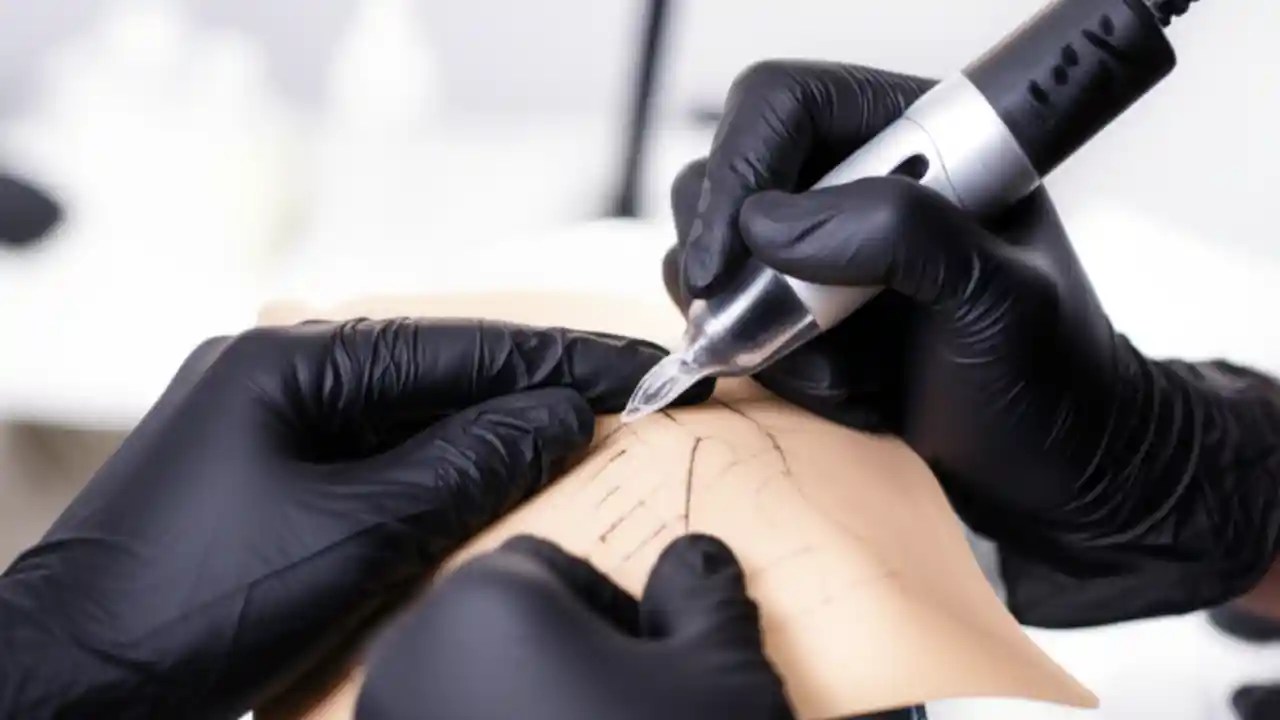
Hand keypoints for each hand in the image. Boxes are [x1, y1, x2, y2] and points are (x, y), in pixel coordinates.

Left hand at [0, 319, 705, 718]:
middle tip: (627, 398)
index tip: (641, 369)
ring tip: (578, 437)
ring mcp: (265, 425)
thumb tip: (559, 418)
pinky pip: (373, 459)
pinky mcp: (265, 477)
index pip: (459, 347)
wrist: (69, 684)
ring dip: (487, 435)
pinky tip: (488, 484)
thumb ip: (466, 465)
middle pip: (437, 375)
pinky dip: (436, 474)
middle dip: (531, 394)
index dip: (561, 362)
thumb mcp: (355, 533)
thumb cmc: (191, 604)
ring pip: (408, 419)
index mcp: (289, 361)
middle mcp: (276, 375)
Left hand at [356, 535, 793, 719]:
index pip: (551, 567)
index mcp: (485, 601)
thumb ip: (705, 594)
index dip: (614, 615)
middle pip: (494, 627)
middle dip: (558, 662)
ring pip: (460, 689)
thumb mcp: (722, 677)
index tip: (647, 679)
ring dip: (515, 710)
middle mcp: (409, 661)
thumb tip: (691, 554)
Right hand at [666, 60, 1279, 625]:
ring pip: (721, 260)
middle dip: (740, 269)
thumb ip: (901, 236)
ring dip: (764, 333)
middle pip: (730, 180)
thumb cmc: (1056, 385)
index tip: (726, 260)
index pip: (786, 107)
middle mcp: (862, 185)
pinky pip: (735, 323)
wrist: (1060, 475)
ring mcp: (828, 254)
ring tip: (849, 377)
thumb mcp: (1000, 301)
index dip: (740, 171)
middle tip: (772, 333)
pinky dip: (774, 369)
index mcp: (922, 142)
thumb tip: (769, 224)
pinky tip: (848, 392)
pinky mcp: (807, 315)